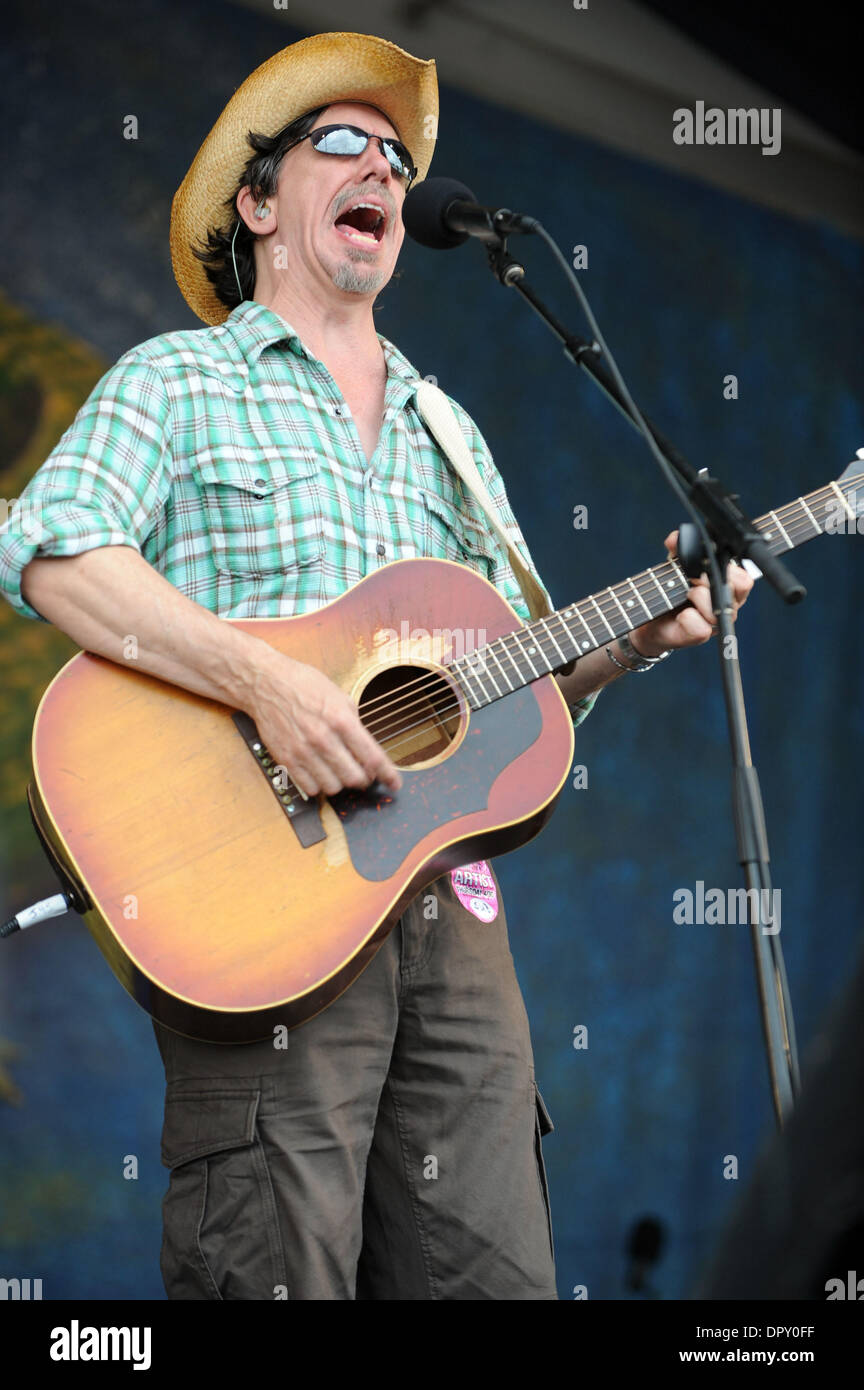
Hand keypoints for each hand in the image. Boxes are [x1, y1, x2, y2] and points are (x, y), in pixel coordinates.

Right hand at [248, 652, 402, 798]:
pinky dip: (319, 786)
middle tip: (364, 774)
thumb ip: (354, 724)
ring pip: (333, 787)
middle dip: (364, 779)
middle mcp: (323, 738)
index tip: (394, 783)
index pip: (372, 757)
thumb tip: (366, 750)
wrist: (266, 683)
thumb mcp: (339, 696)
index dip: (387, 774)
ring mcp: (303, 751)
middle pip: (355, 777)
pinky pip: (309, 788)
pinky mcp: (286, 759)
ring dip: (341, 783)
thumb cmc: (303, 685)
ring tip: (339, 771)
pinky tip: (320, 773)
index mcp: (341, 720)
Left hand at [629, 530, 753, 658]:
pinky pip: (702, 627)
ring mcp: (716, 622)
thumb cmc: (669, 588)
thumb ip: (677, 547)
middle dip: (713, 577)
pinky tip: (680, 614)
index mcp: (727, 584)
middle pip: (741, 587)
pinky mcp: (701, 636)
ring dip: (699, 596)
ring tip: (685, 594)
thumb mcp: (673, 562)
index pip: (744, 576)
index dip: (728, 568)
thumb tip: (675, 538)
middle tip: (693, 578)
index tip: (705, 565)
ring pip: (721, 607)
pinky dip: (688, 618)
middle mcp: (727, 603)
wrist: (650, 616)